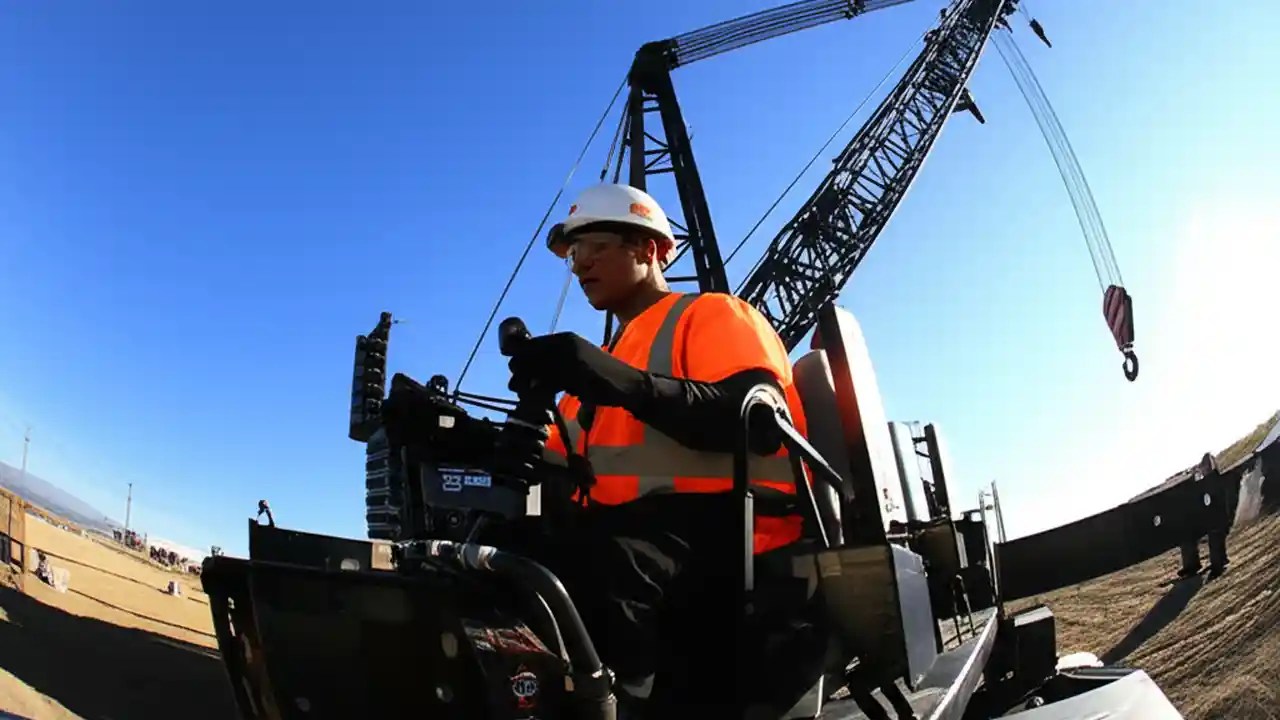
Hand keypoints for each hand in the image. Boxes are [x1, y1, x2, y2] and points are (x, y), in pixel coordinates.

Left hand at [507, 332, 644, 406]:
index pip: (531, 343)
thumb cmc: (599, 375)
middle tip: (516, 387)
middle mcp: (567, 343)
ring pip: (537, 368)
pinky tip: (540, 399)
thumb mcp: (576, 361)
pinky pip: (551, 382)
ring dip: (527, 382)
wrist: (628, 384)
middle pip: (530, 354)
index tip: (515, 374)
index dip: (519, 358)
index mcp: (566, 338)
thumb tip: (525, 372)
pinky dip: (542, 391)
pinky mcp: (577, 373)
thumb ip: (555, 361)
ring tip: (523, 394)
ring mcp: (572, 357)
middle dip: (520, 371)